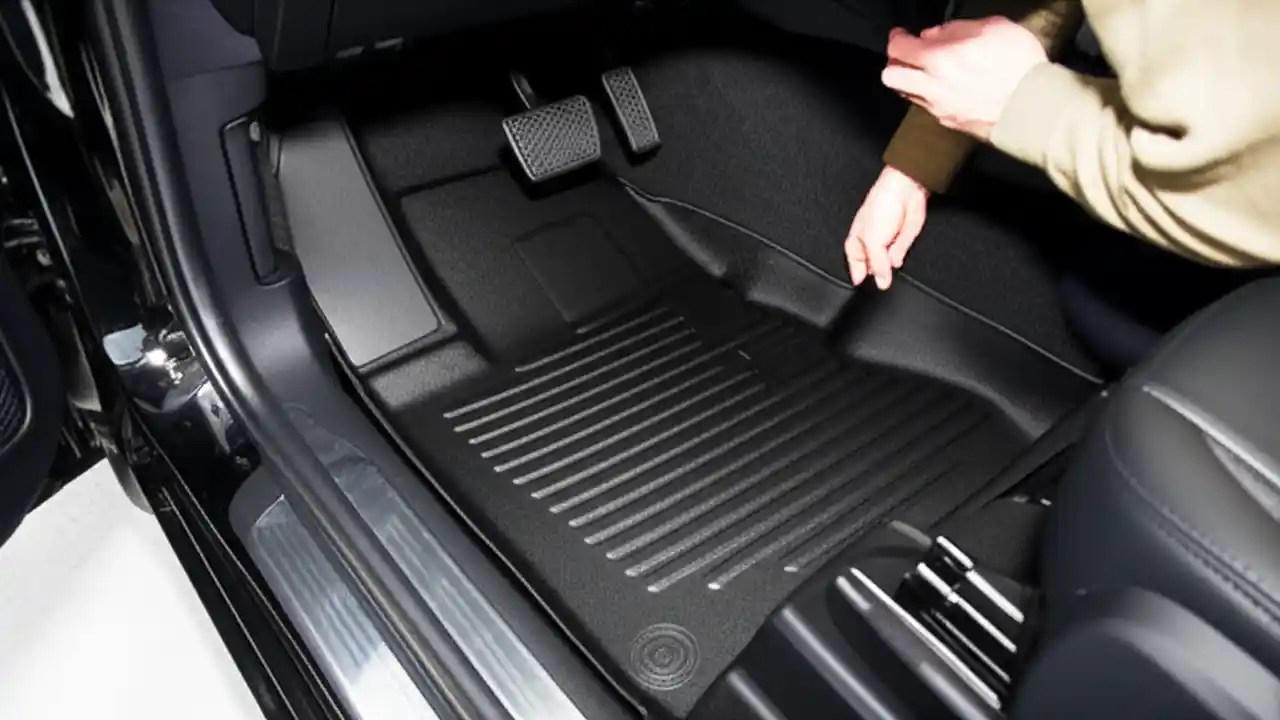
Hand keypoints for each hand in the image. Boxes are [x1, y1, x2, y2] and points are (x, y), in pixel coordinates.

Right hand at [845, 165, 928, 289]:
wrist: (904, 191)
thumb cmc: (880, 207)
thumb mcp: (872, 241)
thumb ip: (877, 264)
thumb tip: (881, 283)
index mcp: (856, 242)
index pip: (855, 265)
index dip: (858, 275)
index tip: (863, 287)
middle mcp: (871, 244)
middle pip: (873, 267)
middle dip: (877, 273)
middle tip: (880, 279)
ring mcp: (888, 243)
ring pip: (889, 264)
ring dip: (890, 267)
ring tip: (889, 263)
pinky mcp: (903, 241)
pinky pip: (902, 256)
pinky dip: (901, 259)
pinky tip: (898, 259)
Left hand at [882, 18, 1046, 139]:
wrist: (1032, 106)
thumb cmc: (1017, 62)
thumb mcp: (992, 27)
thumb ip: (956, 29)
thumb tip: (933, 36)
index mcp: (938, 59)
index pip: (897, 49)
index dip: (897, 38)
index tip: (902, 34)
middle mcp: (930, 86)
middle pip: (890, 77)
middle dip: (896, 63)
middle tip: (910, 55)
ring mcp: (938, 107)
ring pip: (905, 94)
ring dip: (909, 81)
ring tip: (927, 71)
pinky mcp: (949, 121)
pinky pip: (926, 106)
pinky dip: (927, 94)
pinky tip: (944, 86)